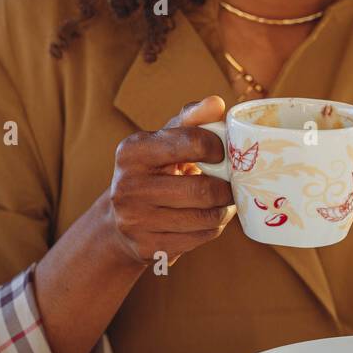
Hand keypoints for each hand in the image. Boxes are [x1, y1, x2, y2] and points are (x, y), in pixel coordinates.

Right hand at [108, 96, 236, 266]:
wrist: (120, 219)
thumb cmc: (154, 169)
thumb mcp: (166, 139)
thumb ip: (192, 118)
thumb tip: (217, 104)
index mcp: (132, 150)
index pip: (193, 142)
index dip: (218, 148)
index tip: (222, 153)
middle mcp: (127, 186)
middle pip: (202, 189)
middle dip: (226, 188)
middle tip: (233, 185)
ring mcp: (134, 221)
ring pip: (204, 218)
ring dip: (223, 210)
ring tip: (222, 202)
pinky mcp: (146, 248)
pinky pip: (198, 239)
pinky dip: (211, 229)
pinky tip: (206, 220)